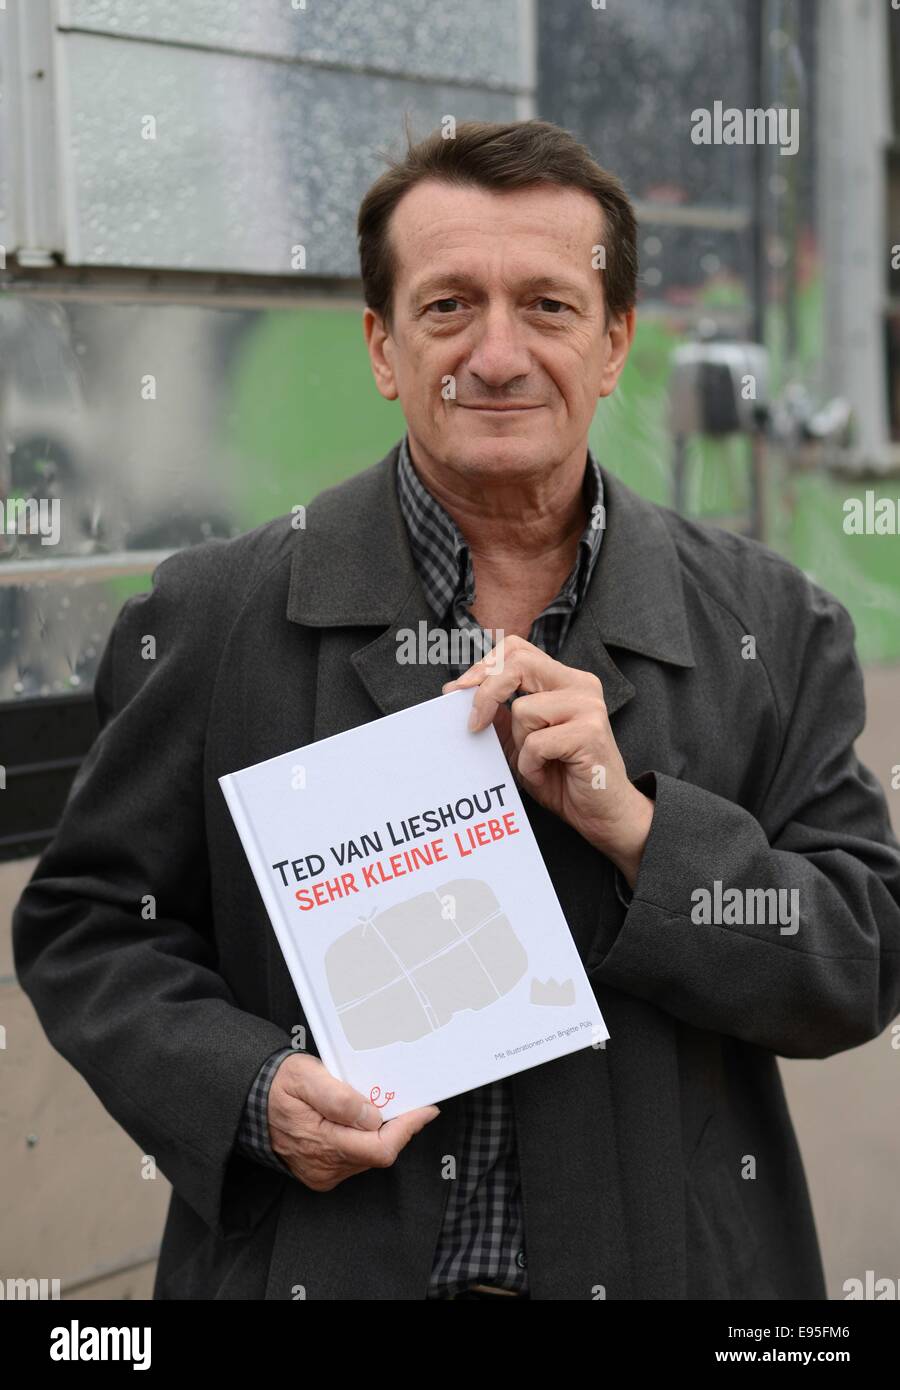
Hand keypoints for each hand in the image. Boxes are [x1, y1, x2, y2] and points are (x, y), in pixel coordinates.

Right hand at [268, 1053, 439, 1191]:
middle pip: (378, 1152)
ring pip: (368, 1156)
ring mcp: (323, 1172)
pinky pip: (354, 1158)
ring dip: (379, 1132)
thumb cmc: (278, 1085)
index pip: (380, 1147)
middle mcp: (325, 1166)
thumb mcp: (306, 1077)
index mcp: (323, 1143)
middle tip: (403, 1100)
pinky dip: (364, 1139)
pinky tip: (360, 1120)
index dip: (408, 1129)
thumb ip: (339, 1098)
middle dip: (396, 1126)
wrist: (248, 1102)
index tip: (425, 1110)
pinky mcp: (321, 1172)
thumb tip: (372, 1115)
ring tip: (375, 1105)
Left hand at [442, 634, 653, 888]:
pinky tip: (546, 774)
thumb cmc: (561, 778)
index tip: (457, 691)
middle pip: (518, 662)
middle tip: (474, 724)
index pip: (517, 649)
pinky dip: (531, 765)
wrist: (602, 814)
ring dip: (519, 744)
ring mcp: (588, 707)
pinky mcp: (589, 733)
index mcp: (564, 680)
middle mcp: (580, 685)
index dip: (484, 666)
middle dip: (486, 692)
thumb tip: (454, 691)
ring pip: (523, 710)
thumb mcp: (519, 742)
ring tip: (536, 763)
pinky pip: (536, 742)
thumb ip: (497, 715)